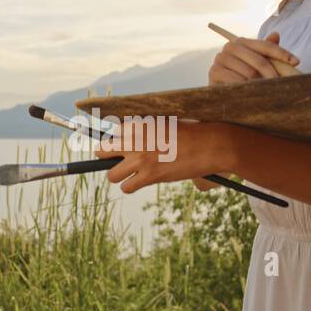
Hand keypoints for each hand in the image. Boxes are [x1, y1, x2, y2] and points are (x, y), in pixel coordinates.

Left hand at [94, 120, 235, 193]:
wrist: (209, 144)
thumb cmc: (188, 132)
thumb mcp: (161, 122)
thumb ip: (141, 129)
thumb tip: (124, 136)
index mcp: (136, 124)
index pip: (110, 134)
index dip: (114, 141)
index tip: (118, 146)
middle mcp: (134, 141)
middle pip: (101, 152)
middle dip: (106, 156)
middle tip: (117, 160)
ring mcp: (140, 160)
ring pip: (111, 175)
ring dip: (118, 175)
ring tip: (129, 173)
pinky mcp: (149, 176)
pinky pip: (126, 187)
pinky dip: (131, 186)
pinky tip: (140, 182)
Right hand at [208, 31, 298, 85]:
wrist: (223, 93)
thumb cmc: (243, 77)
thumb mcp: (257, 64)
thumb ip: (267, 50)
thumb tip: (276, 34)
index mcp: (242, 42)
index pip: (266, 46)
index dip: (282, 53)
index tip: (296, 62)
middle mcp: (230, 47)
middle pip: (259, 60)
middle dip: (273, 74)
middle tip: (282, 86)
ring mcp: (220, 59)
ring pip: (249, 73)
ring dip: (260, 85)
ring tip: (267, 93)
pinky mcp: (214, 72)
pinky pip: (237, 82)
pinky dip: (247, 89)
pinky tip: (252, 95)